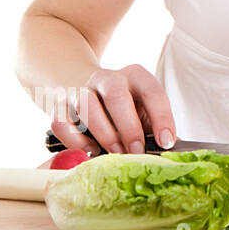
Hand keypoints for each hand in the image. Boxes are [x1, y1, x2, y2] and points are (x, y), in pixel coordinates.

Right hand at [48, 64, 176, 154]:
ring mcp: (81, 89)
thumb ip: (156, 127)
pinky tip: (91, 150)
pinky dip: (75, 141)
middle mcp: (108, 78)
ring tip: (116, 153)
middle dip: (128, 127)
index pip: (152, 91)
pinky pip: (61, 122)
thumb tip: (169, 148)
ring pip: (86, 105)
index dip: (161, 117)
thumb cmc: (126, 109)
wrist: (91, 94)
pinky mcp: (59, 105)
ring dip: (104, 134)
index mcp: (136, 76)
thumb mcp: (145, 112)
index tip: (165, 142)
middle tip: (136, 151)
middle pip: (116, 95)